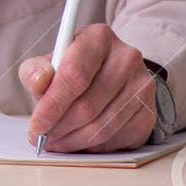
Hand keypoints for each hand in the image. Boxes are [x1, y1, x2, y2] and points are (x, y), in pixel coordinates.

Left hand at [19, 23, 157, 151]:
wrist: (108, 73)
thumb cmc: (72, 67)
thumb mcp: (48, 62)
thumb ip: (36, 71)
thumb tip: (39, 83)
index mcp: (98, 38)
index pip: (74, 76)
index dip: (53, 105)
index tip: (36, 125)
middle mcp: (126, 59)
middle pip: (88, 105)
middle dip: (59, 128)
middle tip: (42, 139)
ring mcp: (143, 86)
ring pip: (103, 127)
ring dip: (74, 141)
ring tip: (55, 143)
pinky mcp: (149, 112)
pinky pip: (118, 139)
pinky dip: (93, 147)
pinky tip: (78, 143)